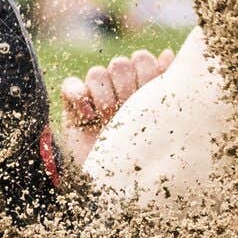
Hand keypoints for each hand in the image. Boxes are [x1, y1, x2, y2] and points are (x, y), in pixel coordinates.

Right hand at [59, 48, 175, 161]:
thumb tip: (167, 53)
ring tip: (107, 119)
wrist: (115, 184)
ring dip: (104, 96)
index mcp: (143, 85)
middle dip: (126, 87)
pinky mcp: (72, 105)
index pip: (142, 59)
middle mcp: (119, 87)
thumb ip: (163, 86)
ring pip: (97, 72)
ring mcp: (95, 94)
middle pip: (120, 63)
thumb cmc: (145, 153)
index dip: (145, 75)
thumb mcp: (161, 119)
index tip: (147, 100)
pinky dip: (78, 96)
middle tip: (126, 111)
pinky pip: (70, 84)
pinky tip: (87, 116)